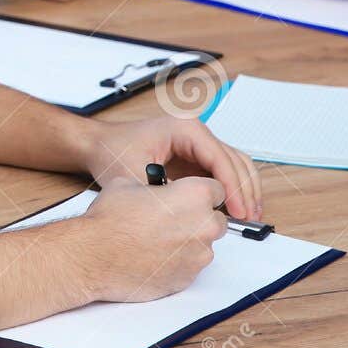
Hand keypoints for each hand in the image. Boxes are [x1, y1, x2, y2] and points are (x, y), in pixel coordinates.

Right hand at [79, 178, 226, 302]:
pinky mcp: (188, 279)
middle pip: (217, 220)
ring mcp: (198, 255)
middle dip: (199, 218)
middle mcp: (204, 225)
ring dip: (188, 241)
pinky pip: (191, 266)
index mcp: (194, 196)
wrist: (94, 256)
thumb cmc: (109, 220)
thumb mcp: (128, 184)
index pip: (218, 190)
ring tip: (157, 240)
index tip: (191, 196)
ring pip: (204, 245)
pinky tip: (153, 256)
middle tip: (172, 219)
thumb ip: (155, 188)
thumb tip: (156, 192)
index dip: (201, 191)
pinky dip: (178, 261)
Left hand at [81, 115, 261, 220]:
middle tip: (249, 218)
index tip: (238, 211)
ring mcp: (198, 142)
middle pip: (235, 160)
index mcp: (184, 128)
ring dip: (244, 190)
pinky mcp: (196, 155)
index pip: (220, 158)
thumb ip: (160, 191)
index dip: (232, 187)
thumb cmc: (112, 152)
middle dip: (245, 190)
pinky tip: (235, 209)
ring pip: (235, 164)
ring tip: (248, 216)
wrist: (99, 145)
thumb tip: (187, 211)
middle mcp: (196, 131)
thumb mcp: (132, 174)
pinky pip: (223, 170)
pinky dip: (232, 189)